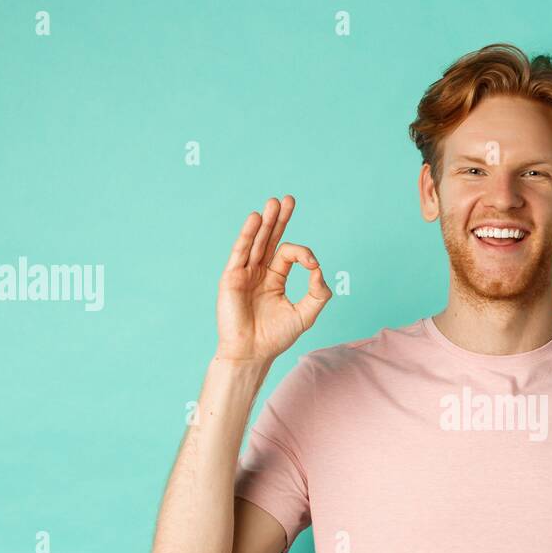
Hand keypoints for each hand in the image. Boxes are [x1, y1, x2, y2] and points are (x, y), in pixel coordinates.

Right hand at [215, 195, 332, 361]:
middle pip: (270, 239)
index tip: (312, 265)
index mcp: (274, 278)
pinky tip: (256, 219)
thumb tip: (319, 269)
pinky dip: (247, 235)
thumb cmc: (276, 337)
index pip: (288, 254)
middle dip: (280, 219)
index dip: (304, 254)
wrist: (252, 353)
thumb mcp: (306, 314)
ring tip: (274, 202)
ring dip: (265, 222)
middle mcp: (258, 272)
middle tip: (289, 199)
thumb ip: (318, 292)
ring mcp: (244, 273)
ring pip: (255, 241)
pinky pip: (240, 252)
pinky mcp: (231, 278)